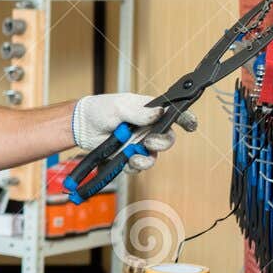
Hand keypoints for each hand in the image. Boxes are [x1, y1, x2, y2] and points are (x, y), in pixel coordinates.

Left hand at [72, 92, 197, 172]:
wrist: (82, 126)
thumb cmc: (100, 109)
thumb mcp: (119, 106)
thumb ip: (139, 111)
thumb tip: (160, 112)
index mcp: (150, 112)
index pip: (174, 115)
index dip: (186, 120)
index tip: (191, 125)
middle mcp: (148, 128)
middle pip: (167, 139)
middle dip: (162, 142)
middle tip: (149, 140)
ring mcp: (139, 143)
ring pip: (153, 156)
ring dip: (146, 158)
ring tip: (134, 156)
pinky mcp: (129, 156)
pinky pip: (138, 165)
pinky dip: (133, 165)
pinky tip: (126, 160)